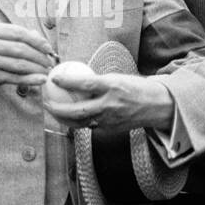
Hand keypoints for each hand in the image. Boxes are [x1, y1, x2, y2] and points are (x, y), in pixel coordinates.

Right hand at [0, 22, 54, 96]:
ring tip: (47, 71)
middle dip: (40, 56)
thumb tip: (42, 41)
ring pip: (20, 64)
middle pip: (21, 49)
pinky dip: (31, 79)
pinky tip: (40, 79)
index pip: (20, 33)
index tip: (48, 48)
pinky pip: (16, 77)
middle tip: (49, 62)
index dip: (38, 41)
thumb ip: (20, 36)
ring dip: (37, 69)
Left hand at [42, 70, 174, 133]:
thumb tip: (77, 75)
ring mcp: (110, 119)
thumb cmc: (137, 88)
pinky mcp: (110, 129)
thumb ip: (99, 80)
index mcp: (112, 87)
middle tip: (46, 101)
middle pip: (77, 110)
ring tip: (52, 111)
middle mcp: (110, 105)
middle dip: (57, 108)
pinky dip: (77, 122)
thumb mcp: (118, 78)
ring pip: (80, 122)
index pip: (85, 84)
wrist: (158, 106)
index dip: (67, 81)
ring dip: (63, 118)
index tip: (53, 78)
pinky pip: (89, 126)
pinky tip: (68, 118)